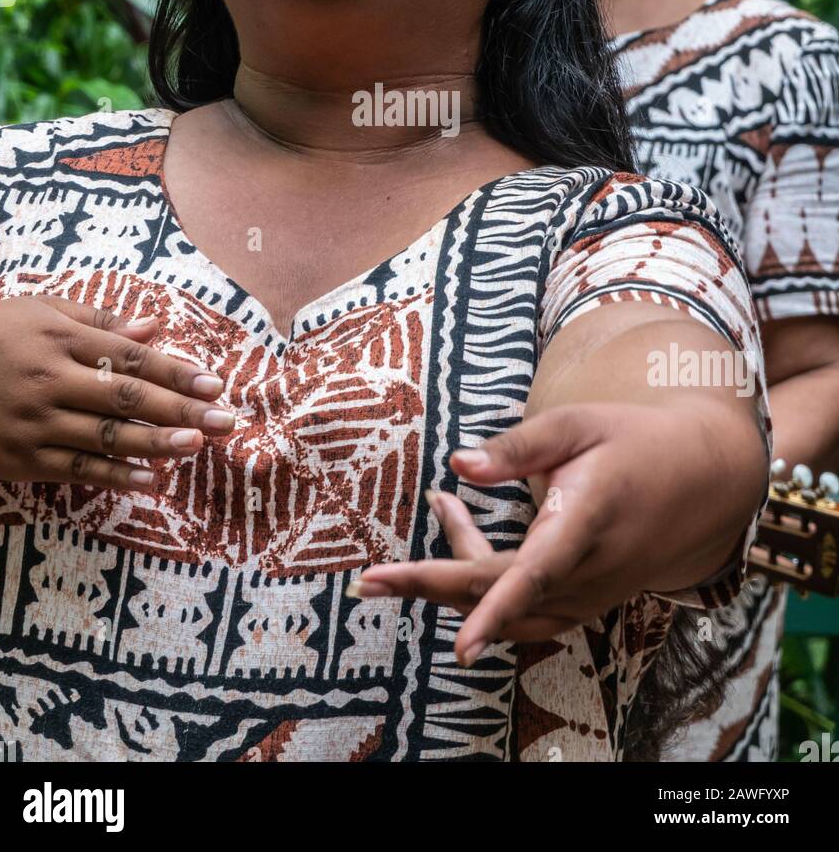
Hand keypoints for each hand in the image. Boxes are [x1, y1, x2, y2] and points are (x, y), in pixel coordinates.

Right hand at [0, 295, 233, 488]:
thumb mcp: (38, 312)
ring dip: (154, 444)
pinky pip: (76, 470)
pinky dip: (115, 476)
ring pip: (104, 437)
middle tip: (224, 421)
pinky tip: (151, 480)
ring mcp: (34, 423)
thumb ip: (98, 320)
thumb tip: (154, 327)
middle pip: (124, 397)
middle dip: (179, 410)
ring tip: (196, 447)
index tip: (213, 385)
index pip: (127, 357)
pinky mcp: (20, 459)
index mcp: (58, 338)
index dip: (173, 373)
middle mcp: (49, 380)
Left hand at [352, 400, 764, 664]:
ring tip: (441, 507)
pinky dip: (486, 587)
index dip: (496, 611)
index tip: (462, 645)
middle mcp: (590, 572)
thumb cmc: (632, 441)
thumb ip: (517, 446)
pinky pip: (526, 610)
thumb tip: (459, 464)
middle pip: (500, 596)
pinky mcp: (587, 601)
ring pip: (509, 608)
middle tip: (369, 581)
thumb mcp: (577, 424)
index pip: (536, 576)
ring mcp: (591, 594)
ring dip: (456, 578)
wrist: (700, 479)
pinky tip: (464, 537)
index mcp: (587, 522)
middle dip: (430, 587)